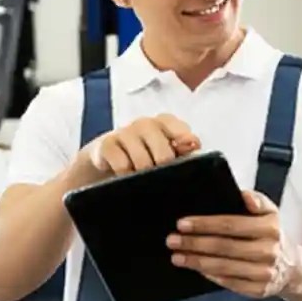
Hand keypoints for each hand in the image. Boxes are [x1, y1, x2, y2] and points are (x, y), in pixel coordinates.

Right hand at [81, 113, 199, 176]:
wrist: (108, 156)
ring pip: (143, 162)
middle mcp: (146, 123)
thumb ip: (183, 150)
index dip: (186, 145)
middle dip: (164, 170)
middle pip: (164, 155)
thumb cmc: (146, 153)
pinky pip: (122, 165)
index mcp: (165, 122)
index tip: (189, 154)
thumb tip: (194, 147)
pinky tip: (126, 176)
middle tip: (162, 177)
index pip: (181, 131)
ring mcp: (125, 132)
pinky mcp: (107, 144)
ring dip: (144, 176)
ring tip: (143, 178)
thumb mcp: (166, 150)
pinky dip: (126, 175)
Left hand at [168, 190, 299, 298]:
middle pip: (223, 247)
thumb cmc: (273, 235)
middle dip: (194, 243)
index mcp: (270, 228)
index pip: (231, 224)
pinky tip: (196, 269)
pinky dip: (210, 275)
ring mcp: (263, 272)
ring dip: (196, 262)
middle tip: (172, 240)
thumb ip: (257, 200)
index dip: (204, 224)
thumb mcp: (271, 212)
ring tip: (177, 256)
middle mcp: (268, 251)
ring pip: (223, 267)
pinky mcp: (258, 290)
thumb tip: (244, 195)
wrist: (293, 268)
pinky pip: (229, 282)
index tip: (182, 223)